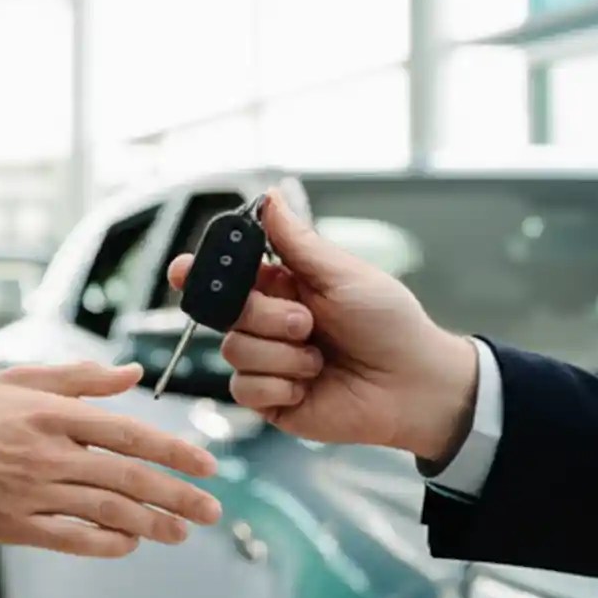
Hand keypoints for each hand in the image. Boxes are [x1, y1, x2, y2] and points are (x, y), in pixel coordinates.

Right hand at [0, 362, 221, 557]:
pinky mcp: (13, 525)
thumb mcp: (18, 378)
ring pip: (108, 511)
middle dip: (178, 495)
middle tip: (212, 509)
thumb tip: (132, 374)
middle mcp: (48, 453)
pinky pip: (71, 539)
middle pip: (129, 477)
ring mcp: (31, 492)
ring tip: (182, 531)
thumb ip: (79, 378)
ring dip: (152, 523)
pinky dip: (106, 543)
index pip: (130, 433)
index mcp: (52, 412)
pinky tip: (130, 544)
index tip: (208, 464)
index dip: (174, 450)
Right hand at [166, 189, 478, 464]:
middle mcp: (269, 322)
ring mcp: (268, 361)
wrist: (412, 385)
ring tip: (319, 359)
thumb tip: (269, 197)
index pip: (226, 274)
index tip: (185, 271)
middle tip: (306, 322)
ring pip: (234, 350)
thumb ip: (296, 242)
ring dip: (283, 355)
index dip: (199, 271)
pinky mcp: (270, 399)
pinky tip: (310, 386)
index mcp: (282, 285)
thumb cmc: (389, 324)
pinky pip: (245, 389)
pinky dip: (280, 386)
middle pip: (227, 312)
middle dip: (267, 317)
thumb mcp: (343, 274)